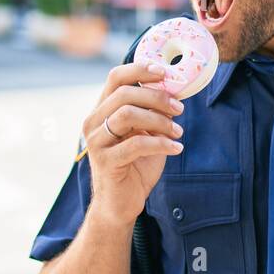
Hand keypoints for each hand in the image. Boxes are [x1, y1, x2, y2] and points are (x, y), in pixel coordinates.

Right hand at [82, 59, 184, 228]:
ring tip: (178, 131)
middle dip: (157, 97)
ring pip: (127, 115)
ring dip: (159, 120)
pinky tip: (176, 148)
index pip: (115, 77)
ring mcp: (96, 142)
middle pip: (124, 93)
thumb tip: (173, 91)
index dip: (140, 70)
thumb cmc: (135, 166)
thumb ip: (153, 113)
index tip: (165, 74)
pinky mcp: (105, 161)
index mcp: (102, 110)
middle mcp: (93, 122)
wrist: (120, 203)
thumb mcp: (145, 133)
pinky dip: (161, 143)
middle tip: (179, 108)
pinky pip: (136, 144)